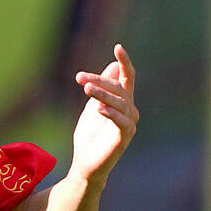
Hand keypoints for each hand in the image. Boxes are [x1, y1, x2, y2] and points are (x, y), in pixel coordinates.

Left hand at [70, 44, 138, 186]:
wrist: (85, 163)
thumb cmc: (89, 136)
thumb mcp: (92, 106)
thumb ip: (101, 88)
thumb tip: (112, 66)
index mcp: (123, 101)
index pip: (127, 78)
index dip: (125, 62)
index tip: (118, 47)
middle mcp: (130, 111)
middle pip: (119, 89)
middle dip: (99, 81)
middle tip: (80, 78)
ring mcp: (129, 125)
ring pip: (119, 103)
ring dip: (102, 94)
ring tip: (86, 88)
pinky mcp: (124, 138)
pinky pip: (121, 122)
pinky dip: (111, 114)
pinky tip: (99, 108)